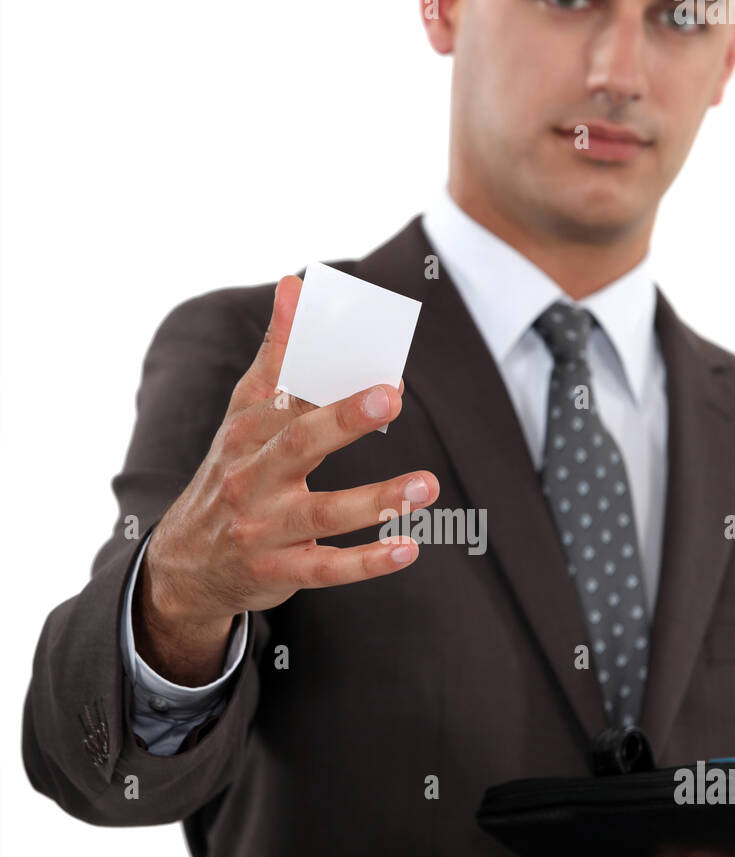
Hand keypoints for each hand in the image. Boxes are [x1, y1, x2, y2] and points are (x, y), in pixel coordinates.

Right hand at [134, 275, 438, 681]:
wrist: (184, 568)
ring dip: (377, 500)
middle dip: (345, 419)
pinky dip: (367, 563)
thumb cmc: (230, 476)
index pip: (290, 397)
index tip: (381, 358)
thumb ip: (277, 354)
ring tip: (428, 484)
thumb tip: (295, 283)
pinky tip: (408, 548)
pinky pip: (326, 570)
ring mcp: (263, 530)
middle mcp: (252, 479)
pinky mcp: (279, 573)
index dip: (333, 375)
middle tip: (393, 395)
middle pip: (299, 445)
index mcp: (248, 434)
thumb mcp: (243, 416)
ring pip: (323, 515)